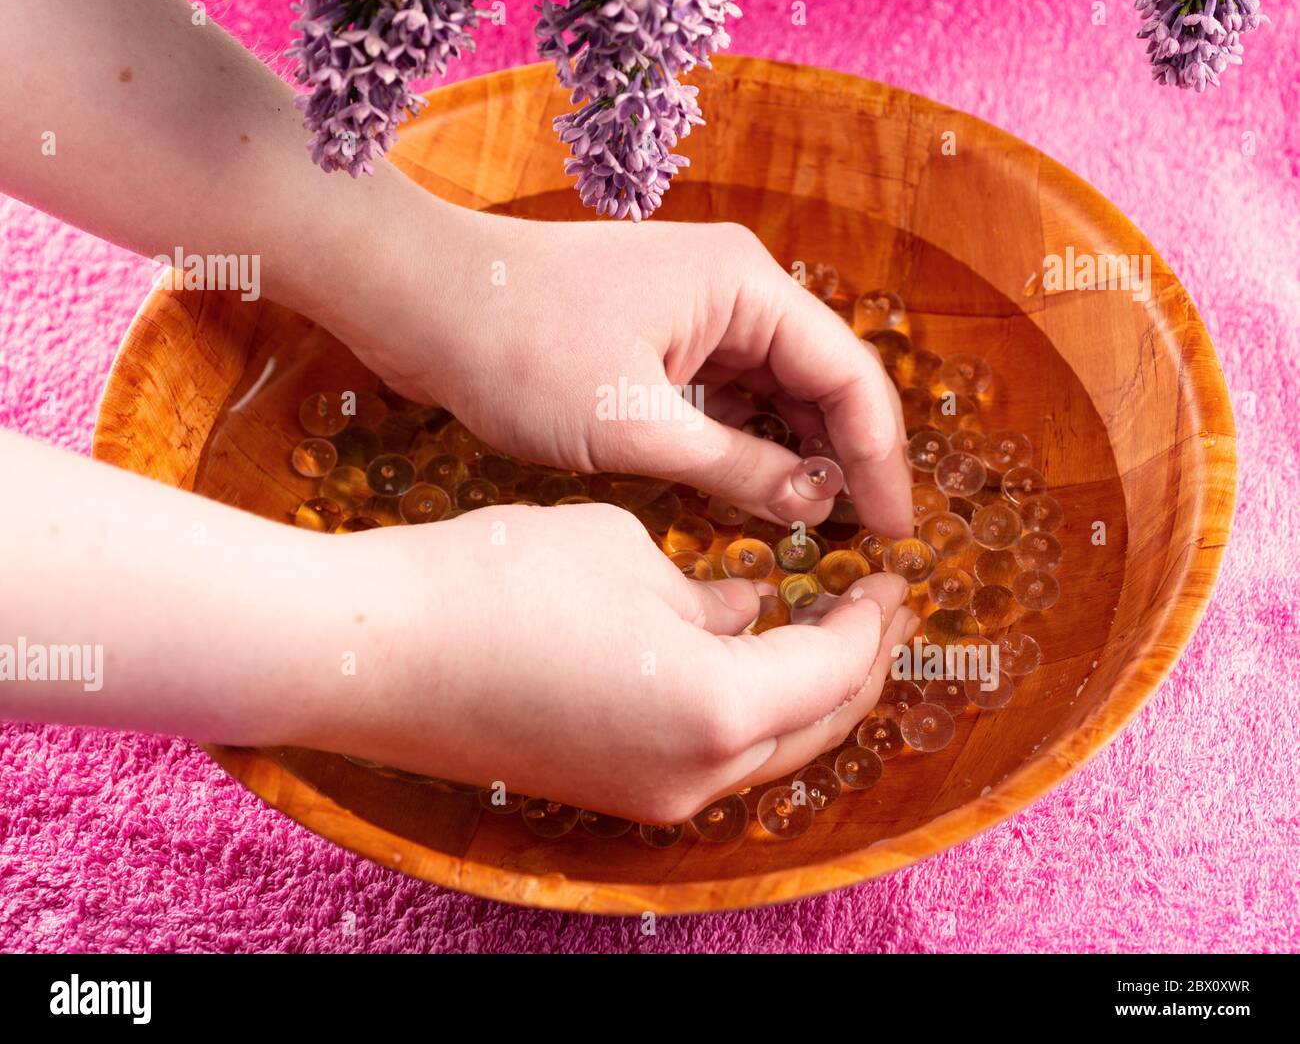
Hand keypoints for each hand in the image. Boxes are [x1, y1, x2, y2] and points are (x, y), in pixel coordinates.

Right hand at [304, 505, 917, 823]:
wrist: (373, 649)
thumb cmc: (498, 584)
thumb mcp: (626, 554)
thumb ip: (708, 591)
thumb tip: (748, 608)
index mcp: (716, 709)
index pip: (832, 668)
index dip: (870, 620)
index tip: (889, 576)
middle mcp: (694, 774)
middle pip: (813, 726)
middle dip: (856, 664)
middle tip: (876, 607)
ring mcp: (646, 796)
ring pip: (764, 749)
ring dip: (802, 691)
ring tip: (821, 628)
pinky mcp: (605, 791)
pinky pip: (705, 755)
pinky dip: (742, 709)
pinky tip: (738, 652)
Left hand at [339, 211, 912, 537]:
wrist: (419, 299)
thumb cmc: (519, 348)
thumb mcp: (636, 425)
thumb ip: (738, 467)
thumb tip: (814, 503)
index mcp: (745, 285)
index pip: (848, 374)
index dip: (879, 457)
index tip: (894, 531)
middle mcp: (733, 287)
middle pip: (819, 378)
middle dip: (842, 456)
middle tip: (860, 539)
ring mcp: (693, 309)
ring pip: (772, 389)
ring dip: (793, 452)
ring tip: (813, 525)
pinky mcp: (657, 335)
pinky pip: (724, 391)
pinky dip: (742, 441)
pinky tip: (749, 490)